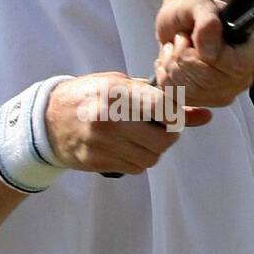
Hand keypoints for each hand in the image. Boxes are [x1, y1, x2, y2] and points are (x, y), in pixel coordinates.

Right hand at [45, 72, 211, 175]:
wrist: (49, 119)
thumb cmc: (90, 95)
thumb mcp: (122, 85)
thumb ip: (161, 100)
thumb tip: (205, 116)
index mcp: (116, 93)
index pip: (164, 108)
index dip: (175, 114)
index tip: (171, 113)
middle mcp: (108, 119)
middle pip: (163, 139)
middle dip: (168, 135)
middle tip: (159, 127)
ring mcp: (101, 143)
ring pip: (151, 158)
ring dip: (153, 149)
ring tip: (141, 136)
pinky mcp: (97, 162)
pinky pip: (135, 168)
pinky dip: (138, 159)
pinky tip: (127, 147)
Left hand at [153, 0, 253, 107]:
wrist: (176, 25)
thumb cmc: (191, 13)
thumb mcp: (197, 3)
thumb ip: (207, 20)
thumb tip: (211, 50)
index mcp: (253, 44)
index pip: (239, 65)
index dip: (213, 55)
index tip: (195, 37)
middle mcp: (246, 72)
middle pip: (211, 80)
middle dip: (185, 57)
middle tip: (181, 39)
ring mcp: (228, 90)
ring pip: (194, 91)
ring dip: (174, 66)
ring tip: (175, 49)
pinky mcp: (207, 101)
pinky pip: (182, 99)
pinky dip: (167, 79)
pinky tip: (170, 63)